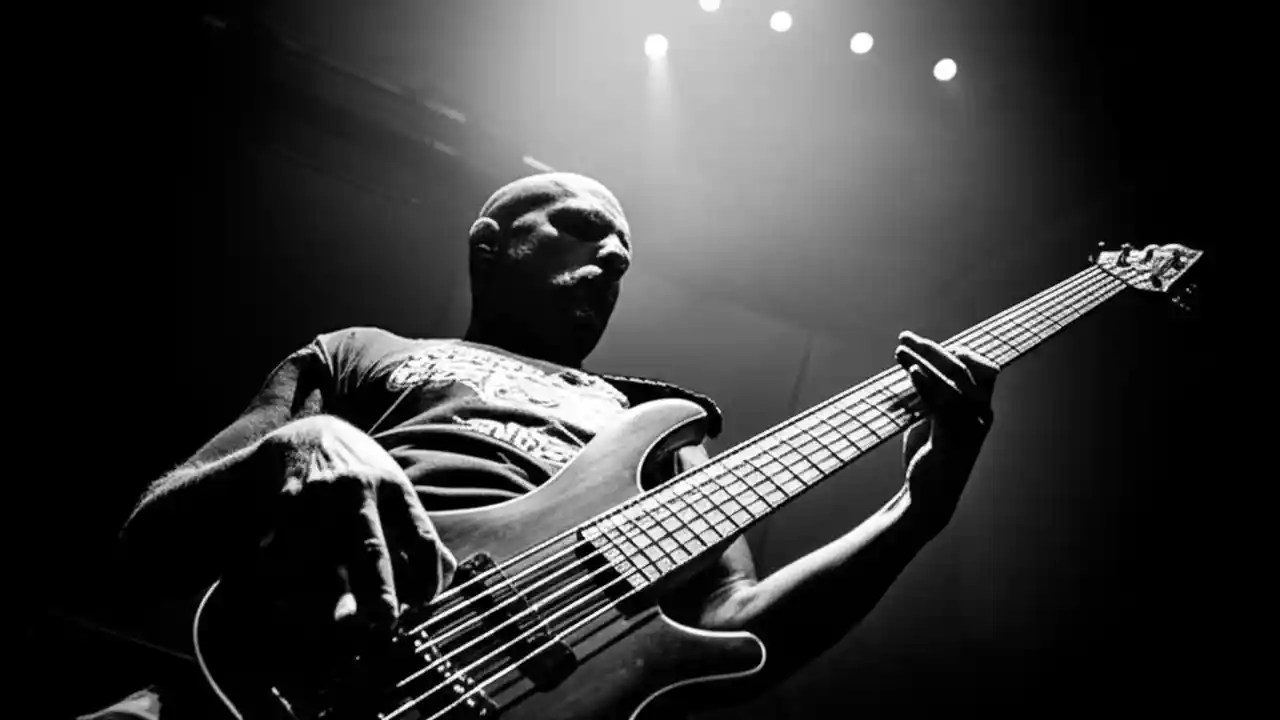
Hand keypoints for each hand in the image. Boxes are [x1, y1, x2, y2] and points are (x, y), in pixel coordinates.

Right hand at [252, 415, 456, 656]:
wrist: (307, 435)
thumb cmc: (360, 475)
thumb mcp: (395, 492)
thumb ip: (418, 533)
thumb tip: (448, 575)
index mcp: (396, 489)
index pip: (422, 537)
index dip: (428, 574)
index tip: (424, 602)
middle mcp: (361, 488)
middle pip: (372, 546)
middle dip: (379, 586)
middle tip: (384, 620)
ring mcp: (321, 492)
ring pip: (323, 554)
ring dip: (327, 591)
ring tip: (337, 618)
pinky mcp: (285, 498)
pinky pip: (285, 545)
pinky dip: (286, 569)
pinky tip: (288, 582)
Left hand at [894, 331, 998, 530]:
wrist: (929, 497)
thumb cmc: (931, 457)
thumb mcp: (936, 421)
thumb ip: (937, 396)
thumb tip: (920, 364)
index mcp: (983, 411)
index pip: (986, 369)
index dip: (964, 352)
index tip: (931, 345)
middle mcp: (981, 416)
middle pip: (962, 369)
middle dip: (932, 349)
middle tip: (905, 336)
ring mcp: (969, 427)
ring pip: (950, 381)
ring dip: (922, 359)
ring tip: (898, 348)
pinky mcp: (952, 438)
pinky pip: (940, 403)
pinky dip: (925, 384)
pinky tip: (909, 368)